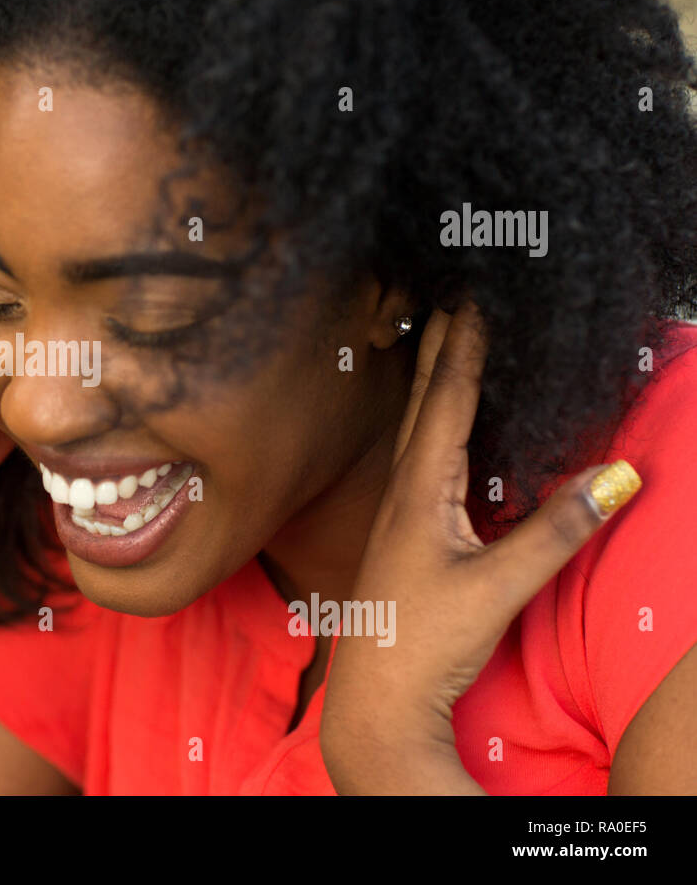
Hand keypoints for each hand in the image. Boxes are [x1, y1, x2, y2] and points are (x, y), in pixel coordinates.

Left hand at [320, 302, 641, 792]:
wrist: (376, 700)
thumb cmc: (422, 642)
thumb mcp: (496, 586)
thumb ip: (556, 531)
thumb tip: (618, 476)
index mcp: (419, 488)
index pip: (448, 398)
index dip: (464, 343)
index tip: (473, 294)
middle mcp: (404, 490)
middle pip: (425, 400)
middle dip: (440, 343)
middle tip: (451, 293)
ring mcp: (401, 511)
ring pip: (419, 425)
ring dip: (433, 377)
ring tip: (442, 337)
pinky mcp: (407, 535)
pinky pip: (423, 457)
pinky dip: (436, 422)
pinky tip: (444, 428)